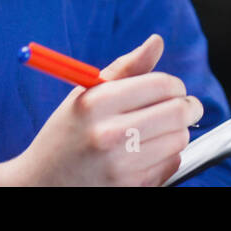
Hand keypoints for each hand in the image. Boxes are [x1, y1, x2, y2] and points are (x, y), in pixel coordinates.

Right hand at [0, 34, 203, 185]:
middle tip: (186, 106)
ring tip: (161, 130)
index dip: (176, 85)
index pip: (161, 85)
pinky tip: (148, 153)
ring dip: (178, 132)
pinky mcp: (129, 188)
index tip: (175, 89)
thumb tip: (157, 42)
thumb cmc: (67, 133)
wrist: (41, 182)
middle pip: (177, 112)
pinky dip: (168, 156)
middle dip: (189, 106)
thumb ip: (126, 68)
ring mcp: (119, 166)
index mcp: (97, 103)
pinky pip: (171, 165)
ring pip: (179, 140)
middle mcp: (108, 135)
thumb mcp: (86, 94)